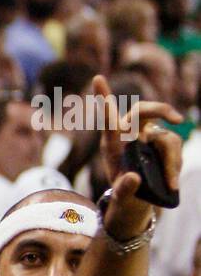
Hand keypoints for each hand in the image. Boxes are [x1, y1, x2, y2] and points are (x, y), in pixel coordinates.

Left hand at [92, 75, 182, 238]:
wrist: (139, 197)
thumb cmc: (124, 192)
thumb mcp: (121, 195)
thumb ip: (124, 189)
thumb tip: (133, 178)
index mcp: (113, 143)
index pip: (108, 118)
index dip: (104, 97)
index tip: (97, 78)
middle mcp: (131, 134)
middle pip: (144, 110)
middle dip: (161, 110)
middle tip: (177, 120)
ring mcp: (149, 137)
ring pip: (167, 138)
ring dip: (171, 160)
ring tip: (169, 183)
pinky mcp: (163, 143)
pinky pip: (176, 148)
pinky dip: (175, 166)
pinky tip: (171, 182)